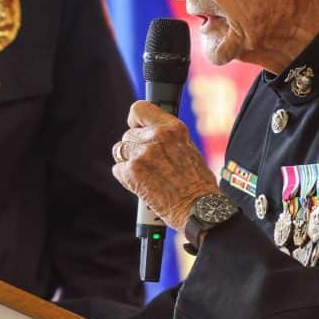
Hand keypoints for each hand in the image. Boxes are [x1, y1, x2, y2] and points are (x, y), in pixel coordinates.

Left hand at [111, 100, 220, 229]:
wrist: (201, 210)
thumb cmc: (199, 184)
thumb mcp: (188, 148)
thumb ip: (167, 138)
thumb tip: (148, 133)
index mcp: (173, 128)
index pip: (139, 109)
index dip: (135, 120)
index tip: (136, 127)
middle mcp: (156, 137)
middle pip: (128, 134)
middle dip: (135, 148)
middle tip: (149, 163)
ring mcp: (142, 154)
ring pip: (120, 150)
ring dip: (129, 162)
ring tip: (146, 174)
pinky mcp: (131, 173)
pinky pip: (117, 169)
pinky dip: (126, 178)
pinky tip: (143, 185)